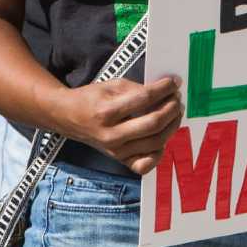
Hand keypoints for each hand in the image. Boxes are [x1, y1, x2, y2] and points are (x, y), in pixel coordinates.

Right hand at [53, 75, 184, 174]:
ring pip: (155, 142)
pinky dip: (159, 152)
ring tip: (175, 112)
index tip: (175, 82)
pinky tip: (163, 137)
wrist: (69, 117)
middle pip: (153, 124)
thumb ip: (138, 89)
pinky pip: (145, 164)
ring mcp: (116, 150)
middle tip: (177, 98)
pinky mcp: (119, 160)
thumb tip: (165, 90)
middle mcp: (111, 134)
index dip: (164, 89)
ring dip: (172, 125)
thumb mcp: (112, 85)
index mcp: (107, 111)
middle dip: (172, 108)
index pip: (145, 98)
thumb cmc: (92, 99)